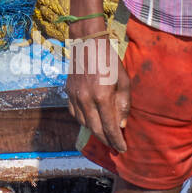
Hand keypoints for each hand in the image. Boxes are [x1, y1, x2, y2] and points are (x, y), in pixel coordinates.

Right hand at [65, 32, 130, 152]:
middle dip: (106, 141)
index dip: (116, 141)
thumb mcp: (123, 81)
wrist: (87, 43)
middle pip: (95, 129)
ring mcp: (74, 96)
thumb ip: (123, 104)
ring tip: (105, 135)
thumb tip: (121, 125)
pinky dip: (83, 121)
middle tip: (115, 147)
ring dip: (95, 132)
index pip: (109, 127)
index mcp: (101, 96)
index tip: (123, 149)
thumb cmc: (109, 60)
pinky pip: (75, 114)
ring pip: (83, 123)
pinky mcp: (68, 92)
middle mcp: (85, 100)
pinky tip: (91, 121)